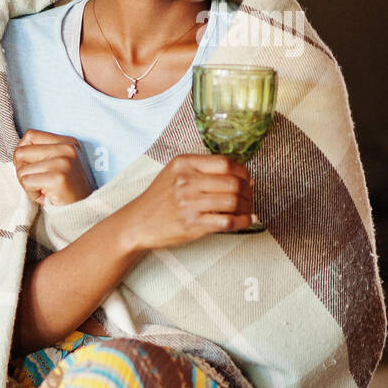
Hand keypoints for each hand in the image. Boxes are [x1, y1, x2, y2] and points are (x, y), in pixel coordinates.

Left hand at [12, 130, 93, 207]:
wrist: (81, 211)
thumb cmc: (62, 189)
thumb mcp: (54, 164)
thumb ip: (38, 153)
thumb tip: (16, 152)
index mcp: (67, 142)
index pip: (30, 135)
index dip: (24, 154)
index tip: (33, 167)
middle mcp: (67, 148)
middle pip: (21, 152)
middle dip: (22, 170)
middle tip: (37, 182)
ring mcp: (63, 162)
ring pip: (21, 170)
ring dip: (28, 184)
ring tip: (45, 189)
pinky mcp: (58, 178)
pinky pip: (26, 182)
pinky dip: (32, 193)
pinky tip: (46, 195)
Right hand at [118, 153, 253, 250]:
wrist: (138, 223)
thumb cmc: (160, 198)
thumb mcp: (174, 173)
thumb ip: (201, 169)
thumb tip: (242, 176)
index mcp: (184, 164)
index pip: (225, 163)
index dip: (243, 172)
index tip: (247, 180)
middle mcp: (186, 181)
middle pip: (233, 182)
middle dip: (248, 192)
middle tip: (250, 197)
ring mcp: (188, 203)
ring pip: (233, 202)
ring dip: (247, 207)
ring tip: (247, 210)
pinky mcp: (192, 224)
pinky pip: (227, 221)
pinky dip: (242, 222)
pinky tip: (245, 221)